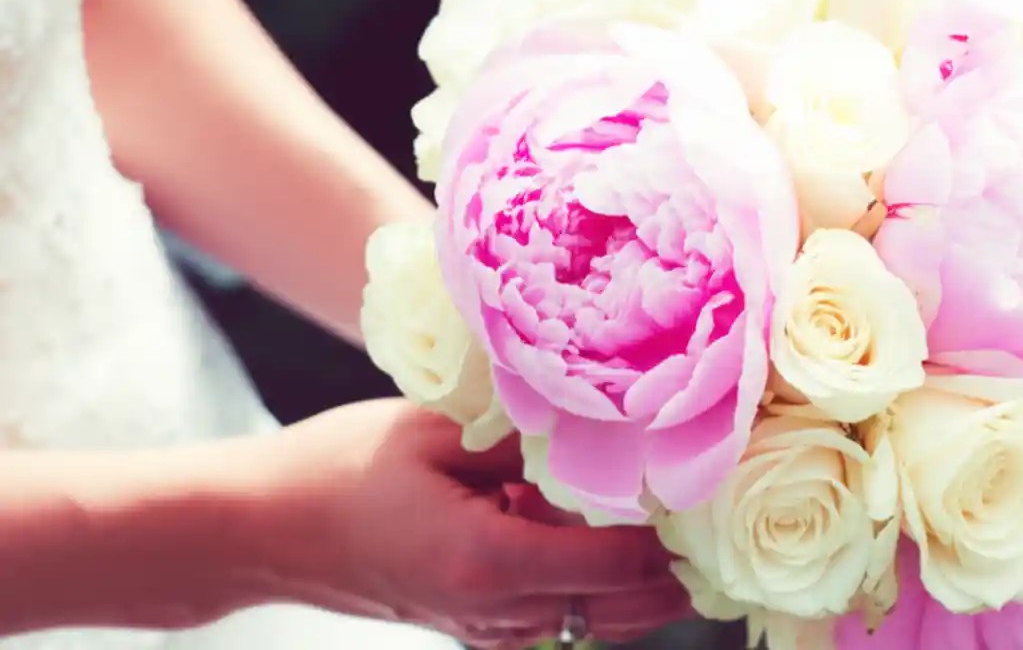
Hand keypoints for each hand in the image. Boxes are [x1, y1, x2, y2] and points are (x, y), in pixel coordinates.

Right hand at [263, 399, 690, 648]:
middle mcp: (498, 612)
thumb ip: (527, 439)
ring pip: (598, 620)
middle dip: (678, 568)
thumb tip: (607, 430)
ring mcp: (486, 628)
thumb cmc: (341, 469)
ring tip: (689, 533)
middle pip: (624, 607)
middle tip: (718, 517)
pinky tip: (613, 542)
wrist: (267, 528)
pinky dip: (599, 590)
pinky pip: (560, 616)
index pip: (621, 562)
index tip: (712, 489)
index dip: (676, 532)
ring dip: (645, 585)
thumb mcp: (439, 434)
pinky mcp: (474, 625)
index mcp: (491, 561)